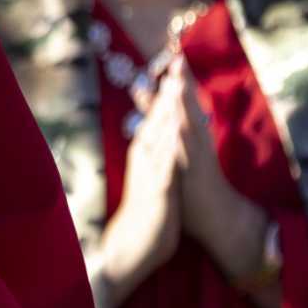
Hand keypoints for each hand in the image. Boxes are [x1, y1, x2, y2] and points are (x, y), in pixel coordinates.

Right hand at [96, 68, 186, 300]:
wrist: (130, 247)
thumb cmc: (144, 211)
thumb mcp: (151, 176)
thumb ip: (155, 154)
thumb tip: (160, 134)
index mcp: (146, 153)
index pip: (156, 116)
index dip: (165, 90)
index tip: (174, 64)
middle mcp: (145, 158)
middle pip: (157, 117)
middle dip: (167, 88)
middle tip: (176, 60)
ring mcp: (150, 173)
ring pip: (159, 135)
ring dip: (167, 109)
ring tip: (176, 83)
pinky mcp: (157, 191)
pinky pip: (165, 164)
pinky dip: (170, 144)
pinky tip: (176, 128)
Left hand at [170, 61, 264, 278]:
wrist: (222, 220)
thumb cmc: (199, 196)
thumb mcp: (185, 166)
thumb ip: (180, 145)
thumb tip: (172, 128)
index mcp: (190, 141)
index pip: (179, 109)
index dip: (172, 86)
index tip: (167, 62)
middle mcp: (196, 143)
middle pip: (188, 107)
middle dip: (181, 82)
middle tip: (176, 56)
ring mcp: (199, 155)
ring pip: (191, 120)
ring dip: (186, 98)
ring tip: (181, 75)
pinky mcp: (201, 169)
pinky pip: (193, 147)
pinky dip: (187, 131)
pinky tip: (181, 117)